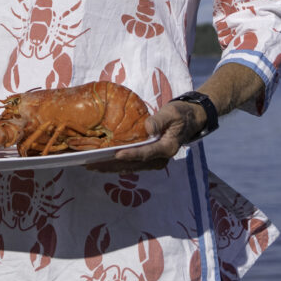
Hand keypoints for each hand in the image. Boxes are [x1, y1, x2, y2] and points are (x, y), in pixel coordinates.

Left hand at [87, 100, 201, 172]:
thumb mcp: (171, 113)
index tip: (116, 154)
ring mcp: (154, 160)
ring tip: (90, 166)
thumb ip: (159, 120)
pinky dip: (115, 164)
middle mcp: (160, 158)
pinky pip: (130, 164)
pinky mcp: (148, 159)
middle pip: (133, 164)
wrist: (189, 120)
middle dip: (112, 165)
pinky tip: (101, 163)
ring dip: (110, 167)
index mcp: (167, 148)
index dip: (131, 154)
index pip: (146, 153)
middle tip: (92, 164)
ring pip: (130, 167)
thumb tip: (147, 128)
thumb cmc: (180, 115)